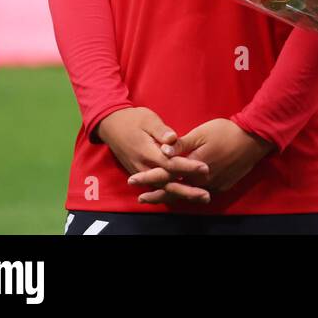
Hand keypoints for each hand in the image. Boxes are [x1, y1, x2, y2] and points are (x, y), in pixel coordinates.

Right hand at [97, 107, 211, 203]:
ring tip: (201, 198)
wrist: (111, 126)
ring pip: (163, 188)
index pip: (170, 163)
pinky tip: (186, 196)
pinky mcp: (141, 175)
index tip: (205, 168)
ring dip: (182, 194)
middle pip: (167, 183)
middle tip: (206, 196)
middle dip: (187, 190)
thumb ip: (161, 131)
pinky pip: (157, 187)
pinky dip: (172, 193)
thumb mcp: (148, 119)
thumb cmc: (133, 120)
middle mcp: (143, 167)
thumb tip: (172, 139)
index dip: (188, 167)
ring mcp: (141, 173)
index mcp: (147, 152)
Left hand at [129, 118, 271, 204]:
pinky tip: (182, 193)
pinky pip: (201, 193)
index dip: (148, 177)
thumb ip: (181, 144)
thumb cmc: (226, 132)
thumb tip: (162, 150)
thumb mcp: (202, 133)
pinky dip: (188, 194)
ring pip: (187, 194)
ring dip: (171, 196)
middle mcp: (202, 180)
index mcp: (194, 166)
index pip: (166, 174)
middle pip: (174, 190)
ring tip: (157, 199)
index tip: (133, 180)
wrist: (254, 140)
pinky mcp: (222, 187)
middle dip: (156, 194)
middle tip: (140, 198)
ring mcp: (213, 186)